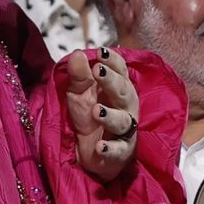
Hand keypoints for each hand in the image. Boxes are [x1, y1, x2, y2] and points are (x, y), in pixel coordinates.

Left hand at [65, 47, 139, 181]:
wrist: (89, 151)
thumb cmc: (88, 116)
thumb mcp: (78, 92)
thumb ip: (78, 74)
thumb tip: (77, 53)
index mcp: (118, 88)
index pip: (120, 70)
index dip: (112, 61)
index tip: (101, 52)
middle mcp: (125, 106)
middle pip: (124, 92)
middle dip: (112, 81)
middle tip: (98, 71)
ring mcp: (125, 130)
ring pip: (122, 121)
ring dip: (110, 116)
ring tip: (96, 110)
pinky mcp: (120, 152)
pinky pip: (118, 150)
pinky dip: (109, 149)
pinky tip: (99, 146)